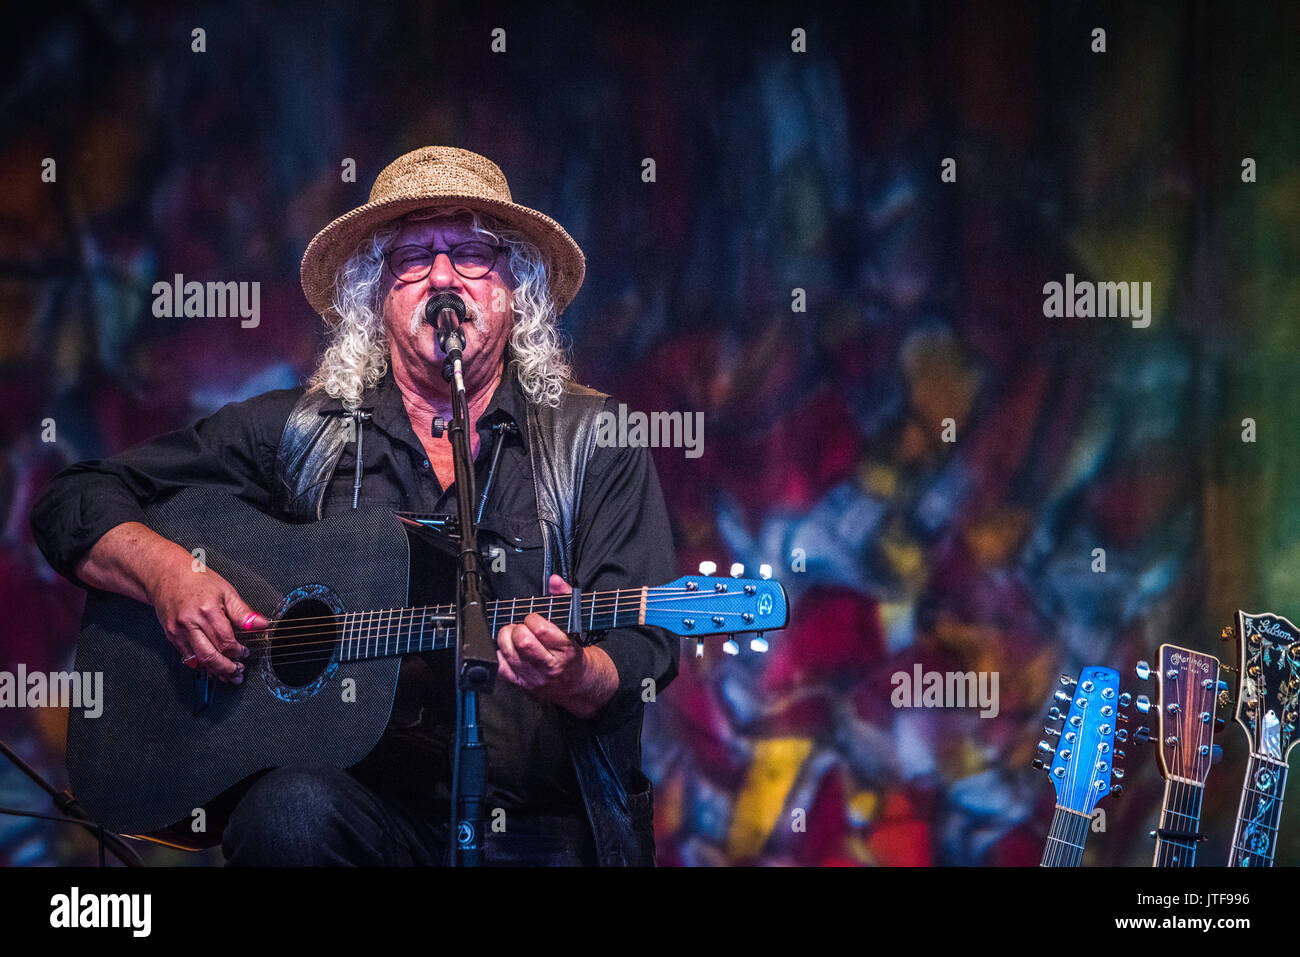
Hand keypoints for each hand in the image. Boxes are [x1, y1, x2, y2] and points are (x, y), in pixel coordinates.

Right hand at [147, 558, 270, 683]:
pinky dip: (200, 665)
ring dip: (214, 671)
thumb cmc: (197, 580)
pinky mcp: (170, 635)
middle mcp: (190, 623)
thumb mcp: (226, 591)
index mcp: (207, 610)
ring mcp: (177, 631)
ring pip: (197, 660)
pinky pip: (186, 656)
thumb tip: (262, 625)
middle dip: (227, 668)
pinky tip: (211, 667)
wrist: (166, 574)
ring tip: (227, 675)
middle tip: (238, 673)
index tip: (246, 653)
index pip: (226, 641)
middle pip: (210, 655)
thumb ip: (244, 612)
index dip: (238, 652)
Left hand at [495, 574, 616, 717]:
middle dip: (518, 628)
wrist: (576, 684)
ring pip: (508, 652)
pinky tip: (510, 650)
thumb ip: (564, 597)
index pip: (540, 630)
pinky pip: (501, 666)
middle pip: (522, 642)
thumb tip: (554, 580)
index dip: (532, 619)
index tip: (533, 619)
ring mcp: (534, 677)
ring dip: (507, 639)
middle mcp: (549, 666)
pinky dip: (501, 654)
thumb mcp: (574, 623)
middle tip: (522, 627)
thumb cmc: (573, 652)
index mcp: (565, 649)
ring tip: (515, 636)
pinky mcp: (521, 684)